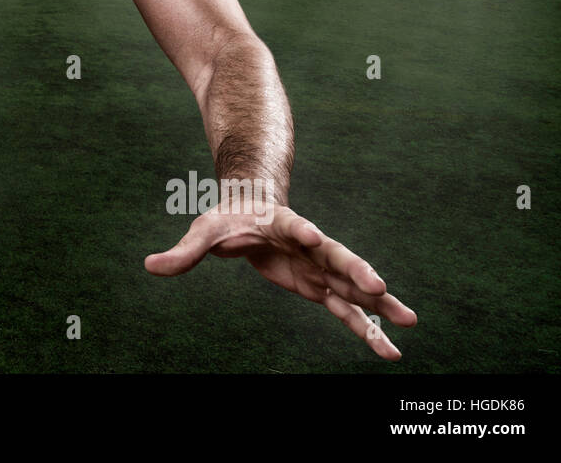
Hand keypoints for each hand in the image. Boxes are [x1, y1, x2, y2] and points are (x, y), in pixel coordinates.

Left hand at [145, 202, 416, 359]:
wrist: (252, 212)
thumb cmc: (227, 220)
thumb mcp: (203, 232)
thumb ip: (183, 251)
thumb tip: (150, 266)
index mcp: (281, 224)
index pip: (293, 226)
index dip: (303, 231)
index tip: (315, 236)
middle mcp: (310, 245)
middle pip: (335, 255)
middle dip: (356, 270)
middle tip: (378, 285)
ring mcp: (320, 268)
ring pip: (353, 286)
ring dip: (379, 304)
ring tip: (410, 322)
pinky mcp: (322, 288)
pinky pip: (349, 312)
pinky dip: (369, 329)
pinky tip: (391, 349)